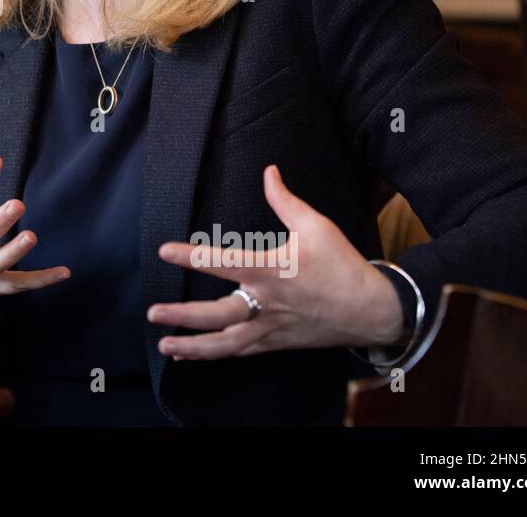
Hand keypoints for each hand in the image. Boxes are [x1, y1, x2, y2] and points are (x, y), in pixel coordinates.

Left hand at [147, 165, 403, 359]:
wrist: (373, 310)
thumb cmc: (343, 265)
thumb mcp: (317, 226)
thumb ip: (286, 201)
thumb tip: (269, 171)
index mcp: (272, 271)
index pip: (224, 262)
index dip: (192, 256)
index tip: (164, 251)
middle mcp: (266, 303)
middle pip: (217, 313)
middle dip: (183, 316)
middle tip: (153, 313)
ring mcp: (271, 327)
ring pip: (227, 343)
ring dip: (194, 346)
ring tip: (165, 346)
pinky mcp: (277, 342)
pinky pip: (242, 351)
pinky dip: (218, 353)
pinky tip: (195, 354)